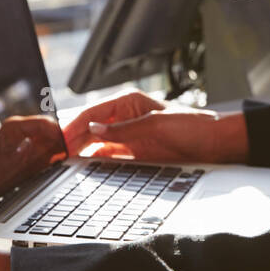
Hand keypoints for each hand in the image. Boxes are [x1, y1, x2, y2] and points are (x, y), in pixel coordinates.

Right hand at [62, 89, 247, 163]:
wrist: (215, 144)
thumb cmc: (193, 127)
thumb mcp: (156, 126)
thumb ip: (123, 130)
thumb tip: (94, 130)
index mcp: (128, 103)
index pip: (92, 113)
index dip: (74, 126)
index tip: (60, 140)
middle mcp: (124, 118)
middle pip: (90, 128)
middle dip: (72, 140)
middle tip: (54, 154)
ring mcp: (128, 135)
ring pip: (95, 143)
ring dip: (80, 151)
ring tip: (61, 162)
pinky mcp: (134, 152)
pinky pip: (108, 156)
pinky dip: (94, 161)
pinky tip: (82, 167)